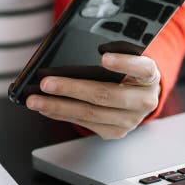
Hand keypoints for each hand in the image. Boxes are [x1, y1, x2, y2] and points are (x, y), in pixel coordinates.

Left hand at [26, 53, 160, 138]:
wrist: (138, 96)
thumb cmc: (125, 71)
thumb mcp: (124, 59)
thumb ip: (109, 54)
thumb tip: (67, 54)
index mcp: (149, 75)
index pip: (142, 67)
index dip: (124, 63)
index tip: (104, 57)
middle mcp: (144, 99)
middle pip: (105, 94)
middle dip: (71, 88)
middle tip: (46, 83)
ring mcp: (130, 119)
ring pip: (91, 113)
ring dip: (58, 106)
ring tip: (35, 99)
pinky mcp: (116, 131)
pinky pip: (85, 124)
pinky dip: (61, 114)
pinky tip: (46, 108)